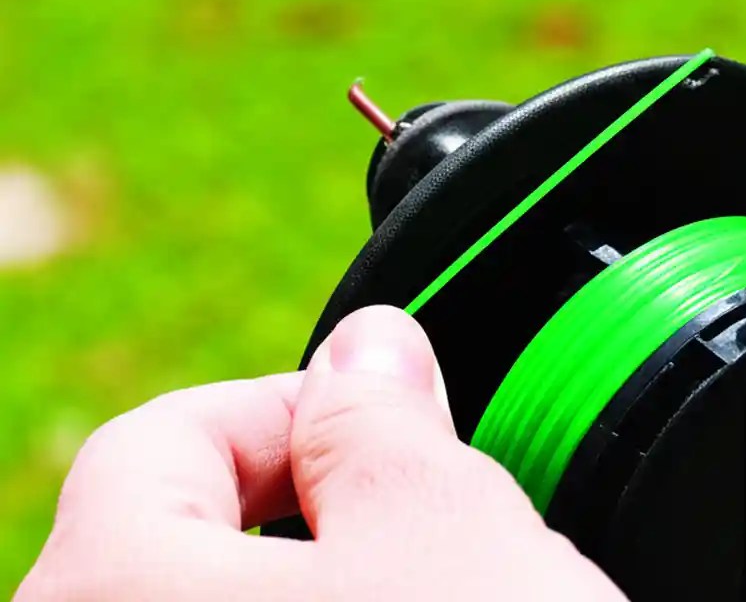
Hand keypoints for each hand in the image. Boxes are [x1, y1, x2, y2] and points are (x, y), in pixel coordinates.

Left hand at [15, 306, 625, 600]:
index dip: (296, 405)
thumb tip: (371, 346)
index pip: (166, 437)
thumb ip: (386, 418)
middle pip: (179, 539)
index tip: (392, 422)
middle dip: (313, 505)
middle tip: (423, 522)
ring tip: (434, 592)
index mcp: (116, 589)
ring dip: (325, 582)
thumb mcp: (450, 528)